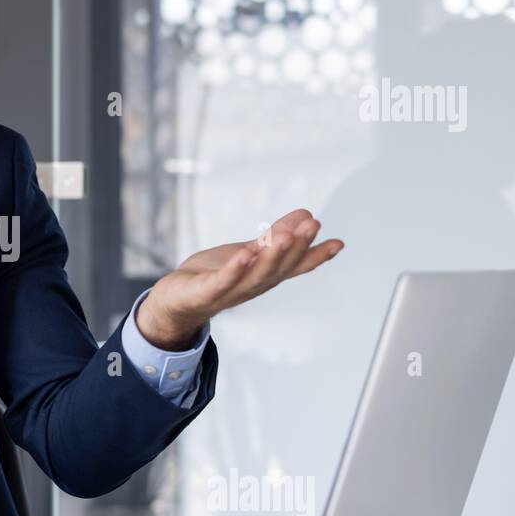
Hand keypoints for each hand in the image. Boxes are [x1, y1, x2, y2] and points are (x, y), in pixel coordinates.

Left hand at [136, 208, 343, 349]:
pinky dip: (235, 270)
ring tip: (284, 235)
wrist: (176, 301)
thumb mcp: (250, 251)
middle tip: (313, 224)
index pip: (295, 266)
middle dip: (297, 246)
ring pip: (256, 274)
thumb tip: (306, 214)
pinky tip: (244, 255)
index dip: (316, 256)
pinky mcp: (206, 293)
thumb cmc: (214, 276)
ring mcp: (231, 291)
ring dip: (272, 255)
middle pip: (280, 267)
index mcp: (266, 275)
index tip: (338, 243)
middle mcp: (254, 285)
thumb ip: (275, 236)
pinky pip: (222, 281)